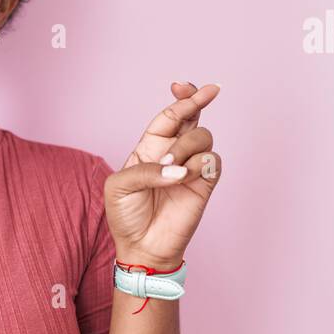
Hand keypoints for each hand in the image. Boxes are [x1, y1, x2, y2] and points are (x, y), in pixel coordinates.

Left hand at [104, 81, 223, 268]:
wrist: (141, 247)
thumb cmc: (126, 216)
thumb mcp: (120, 186)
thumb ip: (146, 170)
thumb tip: (177, 168)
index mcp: (151, 146)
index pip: (171, 115)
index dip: (182, 97)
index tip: (183, 85)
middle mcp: (174, 152)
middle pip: (193, 116)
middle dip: (196, 102)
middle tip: (198, 101)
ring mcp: (191, 167)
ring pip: (204, 136)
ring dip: (187, 145)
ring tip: (172, 167)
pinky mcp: (205, 183)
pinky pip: (213, 161)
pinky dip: (199, 164)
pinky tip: (184, 177)